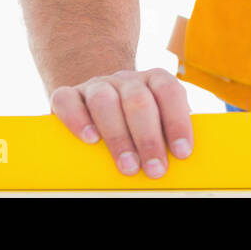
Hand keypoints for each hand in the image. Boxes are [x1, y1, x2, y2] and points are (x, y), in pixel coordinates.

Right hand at [50, 68, 193, 177]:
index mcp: (154, 80)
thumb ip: (169, 132)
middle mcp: (126, 79)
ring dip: (117, 136)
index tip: (182, 153)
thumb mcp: (159, 121)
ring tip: (127, 165)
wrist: (98, 100)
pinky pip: (67, 100)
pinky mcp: (68, 95)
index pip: (169, 92)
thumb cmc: (138, 121)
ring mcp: (96, 85)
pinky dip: (77, 120)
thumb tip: (183, 158)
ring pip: (104, 100)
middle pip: (138, 100)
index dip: (177, 121)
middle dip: (149, 138)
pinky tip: (90, 140)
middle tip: (155, 170)